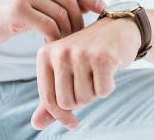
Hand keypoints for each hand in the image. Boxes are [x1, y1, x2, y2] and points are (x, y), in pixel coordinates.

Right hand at [0, 0, 105, 50]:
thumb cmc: (0, 16)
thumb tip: (83, 4)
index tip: (101, 9)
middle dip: (79, 19)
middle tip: (81, 36)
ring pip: (60, 14)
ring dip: (67, 32)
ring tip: (65, 44)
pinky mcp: (17, 10)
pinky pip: (48, 26)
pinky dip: (54, 39)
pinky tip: (51, 47)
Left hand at [31, 16, 141, 130]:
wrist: (117, 29)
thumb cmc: (88, 54)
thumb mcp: (65, 72)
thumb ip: (51, 99)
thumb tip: (36, 125)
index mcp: (45, 55)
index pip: (48, 99)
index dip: (60, 116)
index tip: (72, 122)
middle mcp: (60, 52)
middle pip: (66, 102)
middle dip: (81, 100)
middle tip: (88, 82)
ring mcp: (81, 53)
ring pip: (85, 98)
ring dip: (94, 93)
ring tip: (96, 73)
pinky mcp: (102, 57)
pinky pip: (103, 92)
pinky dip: (108, 87)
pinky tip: (108, 70)